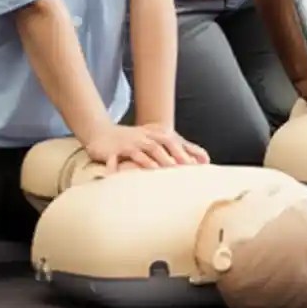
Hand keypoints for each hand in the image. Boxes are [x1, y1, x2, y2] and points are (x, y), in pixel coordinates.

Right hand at [84, 123, 208, 173]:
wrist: (101, 132)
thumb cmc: (134, 140)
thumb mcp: (156, 140)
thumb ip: (178, 148)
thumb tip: (205, 159)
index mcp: (156, 134)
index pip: (177, 141)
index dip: (191, 150)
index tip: (204, 163)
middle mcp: (145, 136)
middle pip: (165, 143)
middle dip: (177, 154)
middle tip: (187, 167)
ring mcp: (130, 142)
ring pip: (146, 150)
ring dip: (156, 160)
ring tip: (165, 170)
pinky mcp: (113, 151)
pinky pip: (117, 159)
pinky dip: (120, 166)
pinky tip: (125, 175)